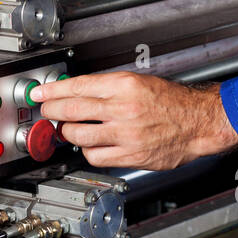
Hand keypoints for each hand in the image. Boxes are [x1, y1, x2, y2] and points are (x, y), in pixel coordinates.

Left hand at [29, 71, 237, 169]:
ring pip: (79, 135)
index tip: (40, 93)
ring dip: (68, 132)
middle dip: (52, 110)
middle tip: (47, 110)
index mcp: (125, 86)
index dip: (53, 90)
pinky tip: (91, 144)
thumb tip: (75, 91)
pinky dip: (88, 150)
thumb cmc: (171, 102)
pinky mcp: (131, 156)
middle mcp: (124, 109)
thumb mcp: (139, 81)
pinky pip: (95, 156)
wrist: (198, 123)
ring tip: (69, 128)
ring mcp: (126, 135)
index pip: (78, 86)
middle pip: (72, 110)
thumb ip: (107, 86)